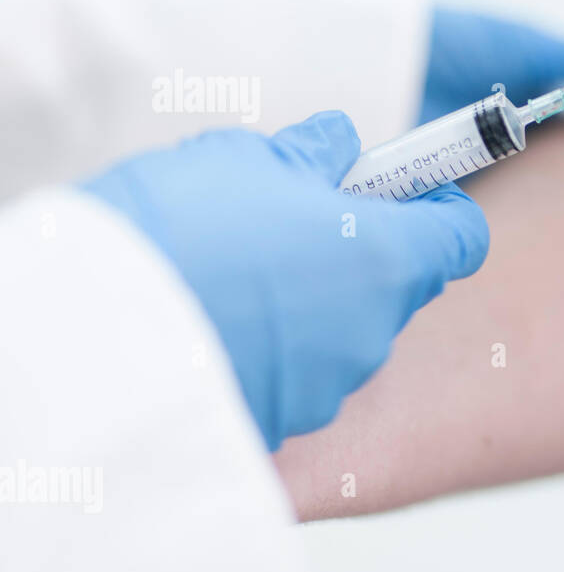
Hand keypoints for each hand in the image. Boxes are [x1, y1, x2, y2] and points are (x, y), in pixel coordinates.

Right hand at [81, 110, 487, 450]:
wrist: (93, 339)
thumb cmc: (182, 231)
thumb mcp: (248, 160)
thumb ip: (313, 154)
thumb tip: (341, 146)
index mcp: (389, 258)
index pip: (462, 236)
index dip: (439, 206)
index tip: (402, 186)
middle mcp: (375, 331)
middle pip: (394, 283)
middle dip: (354, 251)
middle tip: (282, 221)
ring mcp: (330, 386)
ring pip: (341, 330)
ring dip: (307, 302)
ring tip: (226, 275)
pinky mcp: (281, 424)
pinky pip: (291, 374)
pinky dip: (267, 349)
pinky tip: (207, 324)